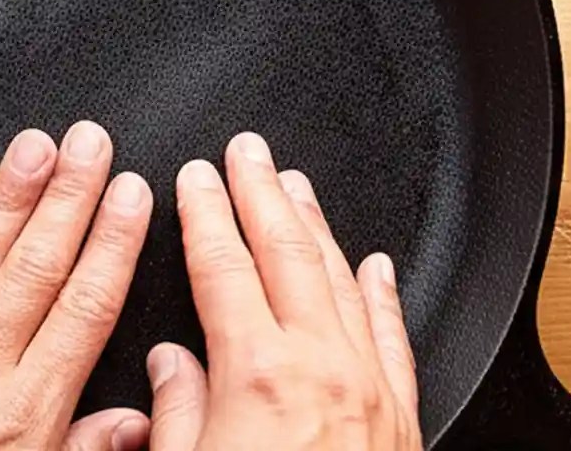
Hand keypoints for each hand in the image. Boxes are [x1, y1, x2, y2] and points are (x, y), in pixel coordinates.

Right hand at [148, 133, 420, 449]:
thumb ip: (175, 408)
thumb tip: (170, 364)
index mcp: (257, 374)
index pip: (223, 265)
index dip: (206, 213)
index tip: (198, 179)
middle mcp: (319, 369)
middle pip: (286, 251)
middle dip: (262, 191)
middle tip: (248, 152)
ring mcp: (367, 389)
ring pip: (341, 279)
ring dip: (315, 224)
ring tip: (297, 186)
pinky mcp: (401, 418)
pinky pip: (393, 336)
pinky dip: (383, 292)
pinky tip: (375, 266)